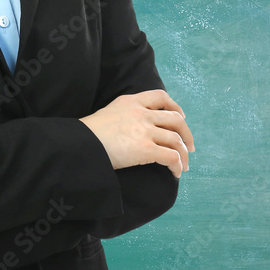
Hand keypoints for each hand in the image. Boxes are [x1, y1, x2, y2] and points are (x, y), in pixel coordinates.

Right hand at [80, 90, 194, 178]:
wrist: (80, 144)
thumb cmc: (89, 134)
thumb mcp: (109, 112)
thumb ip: (125, 114)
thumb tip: (136, 129)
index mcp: (132, 101)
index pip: (160, 96)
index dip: (175, 107)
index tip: (181, 116)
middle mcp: (142, 113)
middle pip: (175, 119)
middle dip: (186, 134)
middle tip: (189, 147)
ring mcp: (144, 131)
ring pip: (176, 140)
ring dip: (184, 154)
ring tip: (184, 165)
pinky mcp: (145, 149)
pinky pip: (171, 157)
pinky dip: (177, 166)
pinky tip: (176, 173)